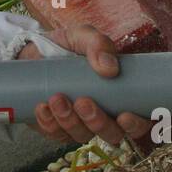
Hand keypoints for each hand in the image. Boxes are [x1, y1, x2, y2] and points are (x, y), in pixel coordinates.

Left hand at [19, 24, 154, 152]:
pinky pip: (56, 134)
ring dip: (70, 121)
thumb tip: (110, 69)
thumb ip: (98, 44)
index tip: (124, 116)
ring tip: (57, 98)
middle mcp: (104, 114)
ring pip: (82, 136)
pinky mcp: (56, 128)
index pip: (140, 120)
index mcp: (121, 95)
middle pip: (112, 134)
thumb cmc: (66, 45)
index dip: (137, 124)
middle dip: (98, 123)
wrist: (31, 50)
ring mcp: (80, 124)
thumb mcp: (83, 36)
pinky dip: (49, 123)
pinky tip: (42, 107)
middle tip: (82, 102)